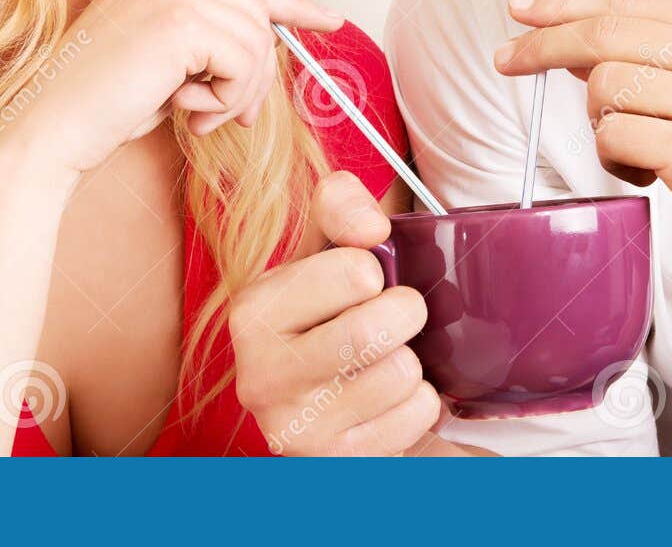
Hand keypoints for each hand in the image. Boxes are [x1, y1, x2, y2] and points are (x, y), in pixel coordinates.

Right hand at [0, 0, 342, 175]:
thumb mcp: (165, 65)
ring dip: (239, 92)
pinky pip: (244, 62)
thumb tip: (269, 50)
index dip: (292, 5)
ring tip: (198, 115)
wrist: (48, 132)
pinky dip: (229, 97)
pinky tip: (188, 111)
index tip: (330, 19)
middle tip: (227, 115)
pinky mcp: (179, 21)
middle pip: (258, 15)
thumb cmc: (102, 108)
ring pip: (256, 41)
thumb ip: (208, 44)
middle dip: (255, 75)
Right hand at [230, 172, 441, 455]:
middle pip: (373, 331)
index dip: (372, 272)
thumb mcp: (324, 252)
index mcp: (252, 312)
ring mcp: (296, 430)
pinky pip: (415, 414)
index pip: (354, 272)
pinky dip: (419, 403)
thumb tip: (370, 227)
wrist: (337, 407)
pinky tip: (388, 402)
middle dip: (404, 313)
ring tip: (385, 362)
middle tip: (395, 318)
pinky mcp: (336, 463)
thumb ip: (339, 208)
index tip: (361, 284)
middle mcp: (261, 377)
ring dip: (411, 362)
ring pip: (400, 374)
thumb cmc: (331, 318)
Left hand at [494, 0, 671, 299]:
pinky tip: (646, 174)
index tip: (523, 7)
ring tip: (635, 148)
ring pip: (604, 87)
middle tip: (506, 60)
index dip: (566, 1)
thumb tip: (570, 34)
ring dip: (600, 122)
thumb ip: (654, 54)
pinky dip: (614, 160)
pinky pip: (613, 137)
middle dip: (543, 45)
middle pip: (605, 33)